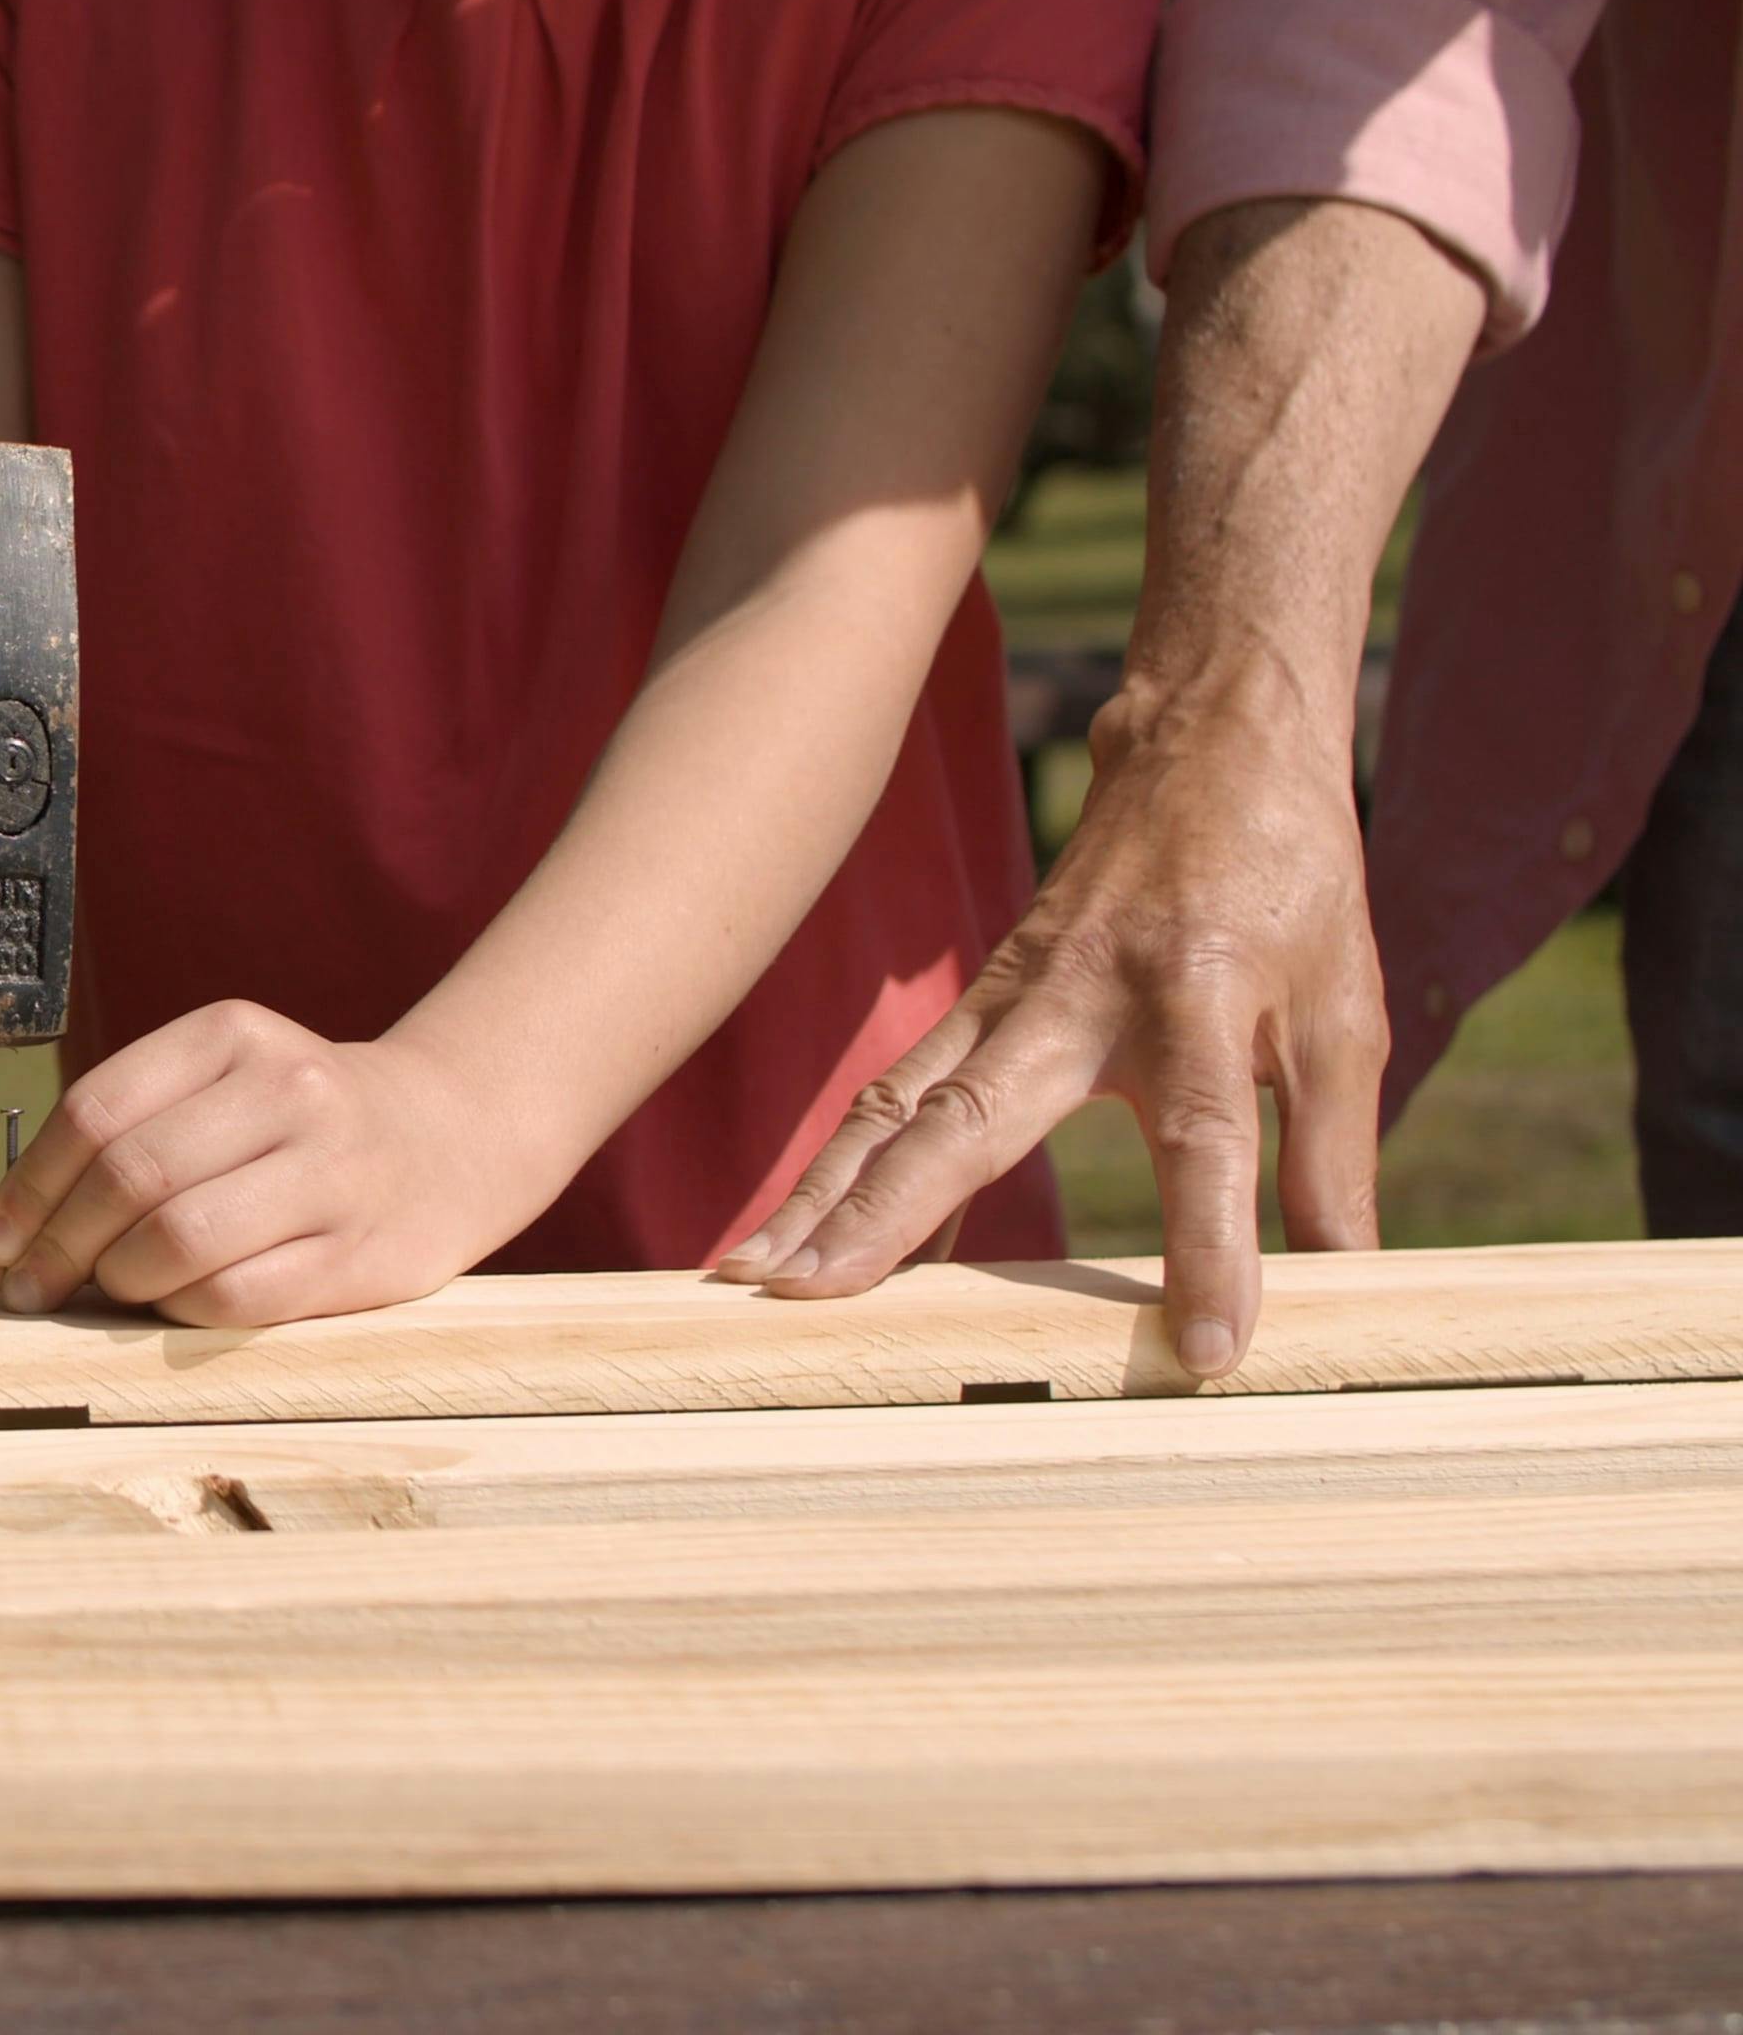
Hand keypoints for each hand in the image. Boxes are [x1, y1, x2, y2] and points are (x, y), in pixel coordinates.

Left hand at [0, 1002, 549, 1327]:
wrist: (450, 1138)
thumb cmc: (293, 1123)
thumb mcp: (221, 1081)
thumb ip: (131, 1130)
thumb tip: (13, 1234)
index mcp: (231, 1035)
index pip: (96, 1112)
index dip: (28, 1190)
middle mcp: (287, 1090)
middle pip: (130, 1178)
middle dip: (58, 1248)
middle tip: (26, 1291)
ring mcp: (330, 1171)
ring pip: (179, 1241)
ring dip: (118, 1283)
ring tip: (104, 1294)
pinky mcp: (358, 1253)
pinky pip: (236, 1298)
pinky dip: (181, 1312)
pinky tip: (171, 1307)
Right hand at [714, 673, 1386, 1374]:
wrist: (1209, 748)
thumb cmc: (1289, 883)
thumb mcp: (1345, 1013)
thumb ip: (1334, 1153)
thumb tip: (1343, 1283)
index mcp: (1199, 996)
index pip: (1205, 1141)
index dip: (1210, 1248)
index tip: (1206, 1350)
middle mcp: (1080, 995)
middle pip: (967, 1119)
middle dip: (884, 1215)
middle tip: (810, 1295)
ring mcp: (1009, 994)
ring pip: (898, 1104)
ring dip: (821, 1193)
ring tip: (753, 1275)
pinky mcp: (977, 1000)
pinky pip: (896, 1090)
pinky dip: (840, 1164)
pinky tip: (796, 1234)